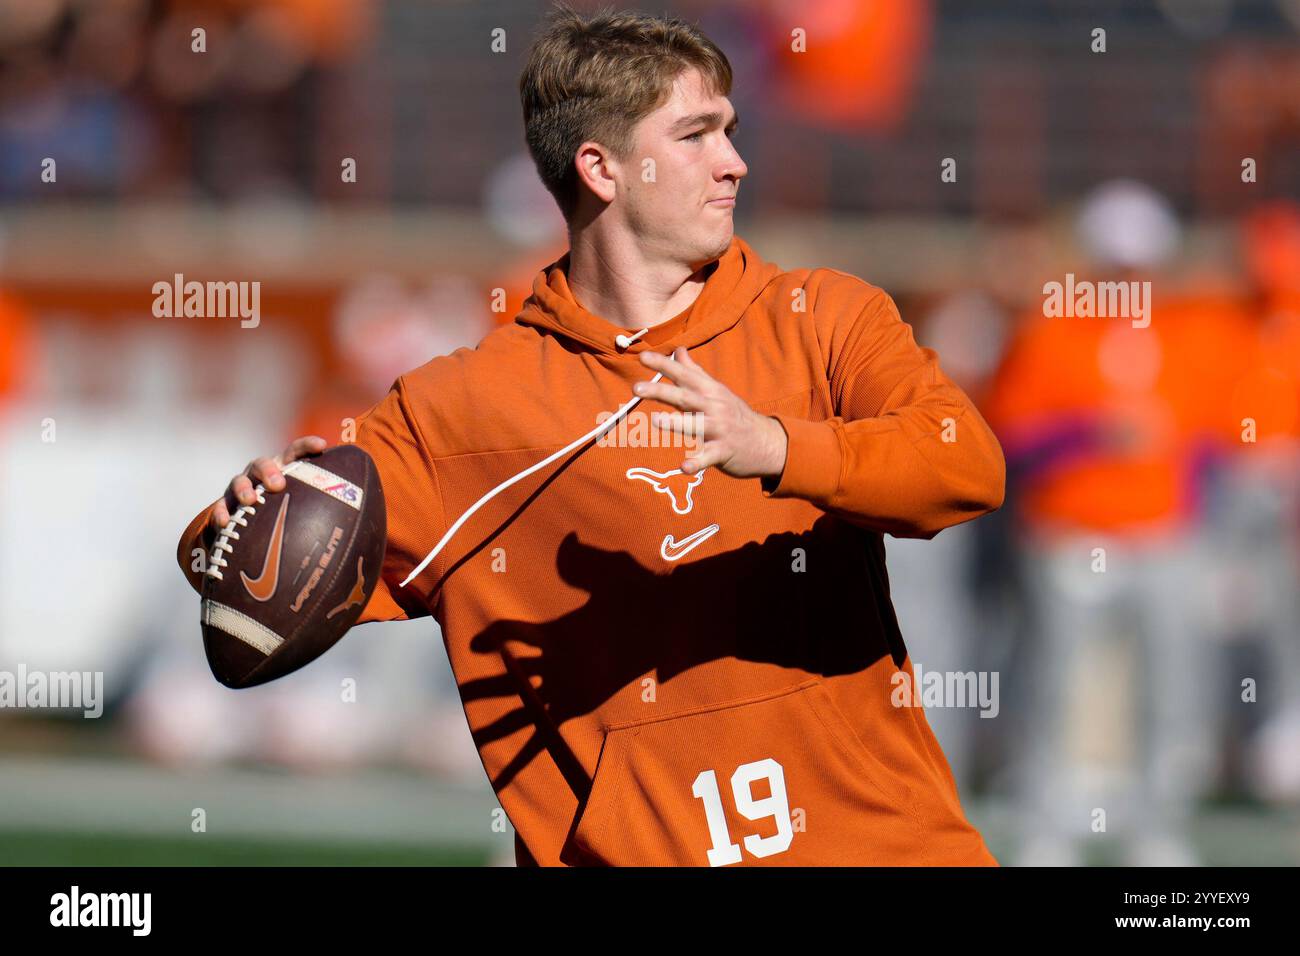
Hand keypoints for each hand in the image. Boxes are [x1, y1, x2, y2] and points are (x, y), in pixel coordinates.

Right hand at [210, 435, 326, 528]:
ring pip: (238, 482)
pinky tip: (225, 523)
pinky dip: (222, 513)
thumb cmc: (294, 515)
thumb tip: (370, 522)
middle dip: (270, 470)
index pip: (296, 451)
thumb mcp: (314, 509)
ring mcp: (242, 490)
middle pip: (262, 463)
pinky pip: (221, 508)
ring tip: (251, 501)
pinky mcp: (226, 507)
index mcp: (285, 469)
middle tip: (279, 484)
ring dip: (244, 489)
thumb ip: (334, 509)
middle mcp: (262, 475)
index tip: (323, 446)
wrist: (257, 530)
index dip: (308, 445)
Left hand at [635, 347, 787, 479]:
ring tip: (656, 420)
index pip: (683, 374)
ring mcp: (719, 429)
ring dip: (676, 424)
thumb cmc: (734, 414)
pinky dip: (697, 462)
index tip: (642, 356)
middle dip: (661, 391)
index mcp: (709, 390)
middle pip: (685, 397)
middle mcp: (714, 407)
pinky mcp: (723, 452)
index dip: (663, 364)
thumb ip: (694, 371)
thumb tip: (678, 350)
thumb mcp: (716, 390)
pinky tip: (684, 467)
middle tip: (637, 388)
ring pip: (696, 425)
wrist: (767, 442)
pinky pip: (708, 457)